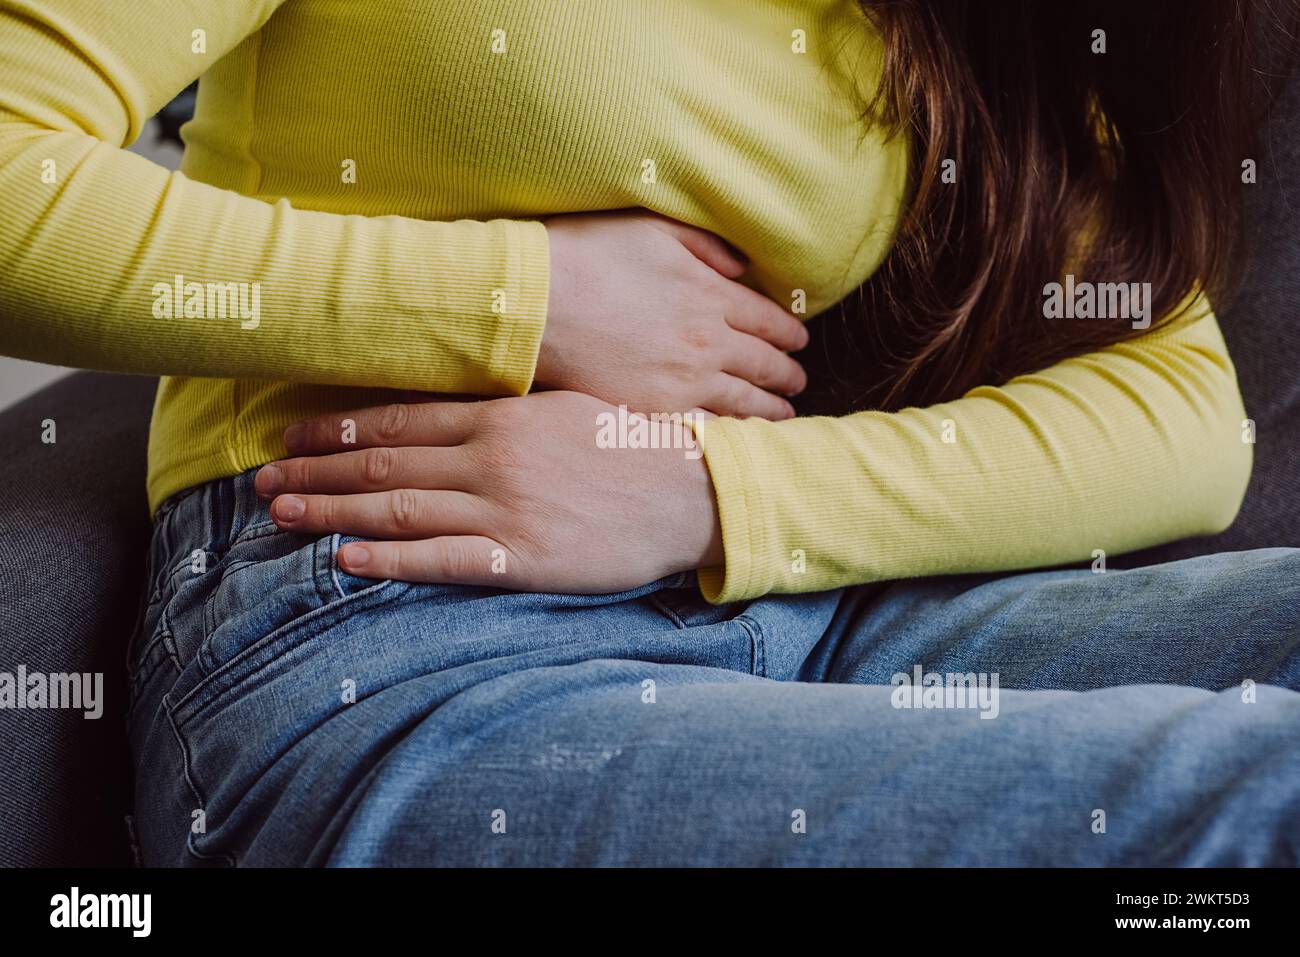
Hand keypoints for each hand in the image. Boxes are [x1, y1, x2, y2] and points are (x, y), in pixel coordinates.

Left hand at [255, 393, 723, 590]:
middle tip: (264, 478)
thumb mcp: (565, 407)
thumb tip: (449, 411)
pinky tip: (345, 559)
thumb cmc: (632, 443)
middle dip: (317, 469)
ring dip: (333, 510)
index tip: (294, 432)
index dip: (340, 428)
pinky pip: (441, 560)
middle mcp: (491, 459)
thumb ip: (505, 410)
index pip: (401, 420)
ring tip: (283, 513)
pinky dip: (388, 558)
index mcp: (501, 417)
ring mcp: (504, 509)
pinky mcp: (523, 558)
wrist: (690, 490)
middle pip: (385, 464)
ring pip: (399, 509)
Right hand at [540, 209, 807, 419]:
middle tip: (798, 381)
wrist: (537, 302)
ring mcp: (684, 381)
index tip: (799, 341)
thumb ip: (705, 246)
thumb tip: (740, 268)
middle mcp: (708, 341)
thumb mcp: (653, 229)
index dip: (790, 333)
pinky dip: (731, 431)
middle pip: (765, 364)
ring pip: (745, 401)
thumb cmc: (587, 255)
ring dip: (771, 409)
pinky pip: (708, 426)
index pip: (769, 320)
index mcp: (711, 294)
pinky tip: (738, 435)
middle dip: (788, 374)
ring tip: (783, 415)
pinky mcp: (655, 410)